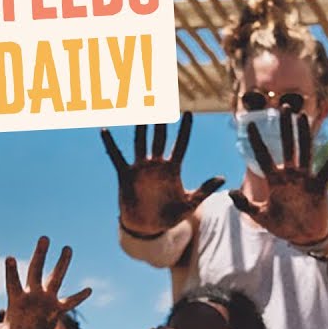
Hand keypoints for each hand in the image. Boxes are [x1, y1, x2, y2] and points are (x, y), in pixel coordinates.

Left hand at [0, 237, 90, 328]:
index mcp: (16, 299)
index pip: (13, 283)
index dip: (11, 272)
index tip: (10, 257)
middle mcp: (32, 294)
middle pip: (36, 271)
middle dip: (39, 256)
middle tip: (44, 238)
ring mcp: (46, 299)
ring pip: (55, 279)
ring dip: (61, 264)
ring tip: (67, 247)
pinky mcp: (57, 309)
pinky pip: (70, 302)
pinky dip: (79, 297)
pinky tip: (89, 289)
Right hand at [103, 113, 225, 234]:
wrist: (148, 229)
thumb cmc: (169, 216)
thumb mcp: (190, 204)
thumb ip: (204, 190)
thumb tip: (223, 177)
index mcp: (172, 169)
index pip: (181, 144)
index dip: (185, 129)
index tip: (189, 112)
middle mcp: (156, 164)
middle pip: (159, 137)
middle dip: (160, 120)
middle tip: (161, 99)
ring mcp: (140, 168)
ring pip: (140, 142)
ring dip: (140, 127)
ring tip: (139, 110)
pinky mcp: (126, 175)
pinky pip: (117, 157)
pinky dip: (111, 144)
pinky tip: (105, 131)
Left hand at [229, 106, 327, 244]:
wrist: (303, 237)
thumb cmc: (282, 225)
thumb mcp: (260, 216)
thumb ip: (245, 205)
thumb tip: (230, 192)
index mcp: (275, 180)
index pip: (263, 156)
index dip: (257, 141)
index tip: (250, 124)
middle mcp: (290, 174)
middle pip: (287, 146)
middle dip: (284, 127)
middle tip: (283, 107)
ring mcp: (305, 179)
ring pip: (304, 151)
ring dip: (303, 134)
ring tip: (302, 116)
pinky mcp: (319, 186)